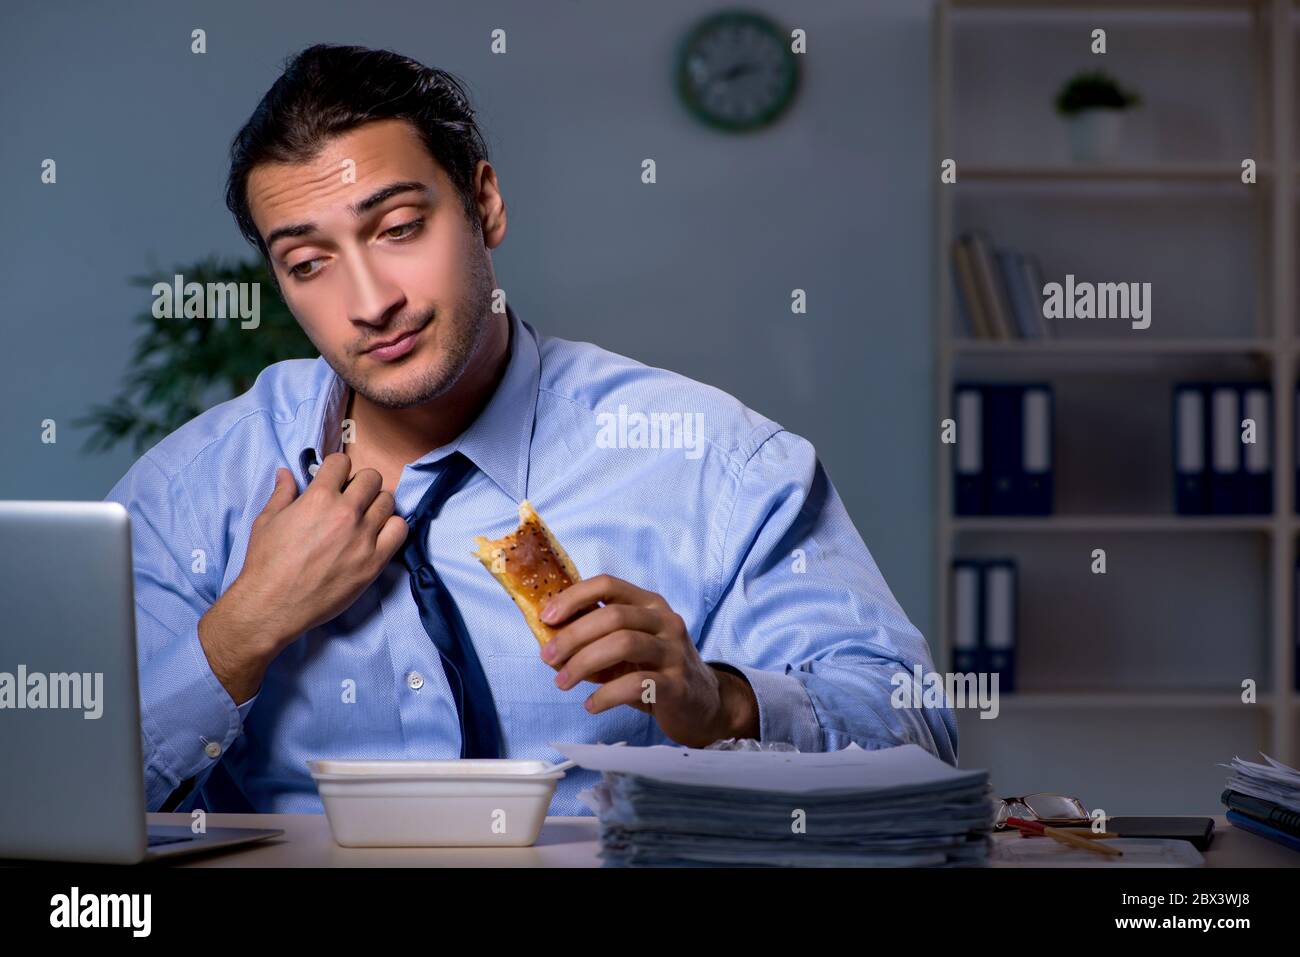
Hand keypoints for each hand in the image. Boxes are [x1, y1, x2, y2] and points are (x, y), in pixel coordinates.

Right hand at [199, 454, 407, 701]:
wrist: (273, 604)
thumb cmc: (266, 562)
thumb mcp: (266, 521)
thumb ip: (282, 493)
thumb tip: (285, 472)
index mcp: (319, 497)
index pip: (342, 461)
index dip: (337, 468)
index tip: (334, 480)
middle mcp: (346, 512)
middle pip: (372, 477)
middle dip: (360, 483)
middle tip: (351, 498)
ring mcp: (364, 536)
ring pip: (388, 501)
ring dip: (377, 504)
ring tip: (365, 517)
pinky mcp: (375, 561)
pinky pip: (400, 530)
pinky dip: (392, 527)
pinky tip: (378, 534)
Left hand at [537, 574, 758, 746]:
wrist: (704, 705)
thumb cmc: (657, 672)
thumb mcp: (628, 648)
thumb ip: (595, 642)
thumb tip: (550, 647)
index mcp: (649, 604)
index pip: (608, 584)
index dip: (574, 597)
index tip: (547, 617)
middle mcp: (665, 621)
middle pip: (613, 616)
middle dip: (573, 635)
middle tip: (548, 657)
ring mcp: (674, 651)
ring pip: (624, 644)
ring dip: (584, 663)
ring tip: (562, 682)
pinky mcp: (677, 684)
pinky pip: (636, 684)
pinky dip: (605, 695)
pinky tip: (591, 704)